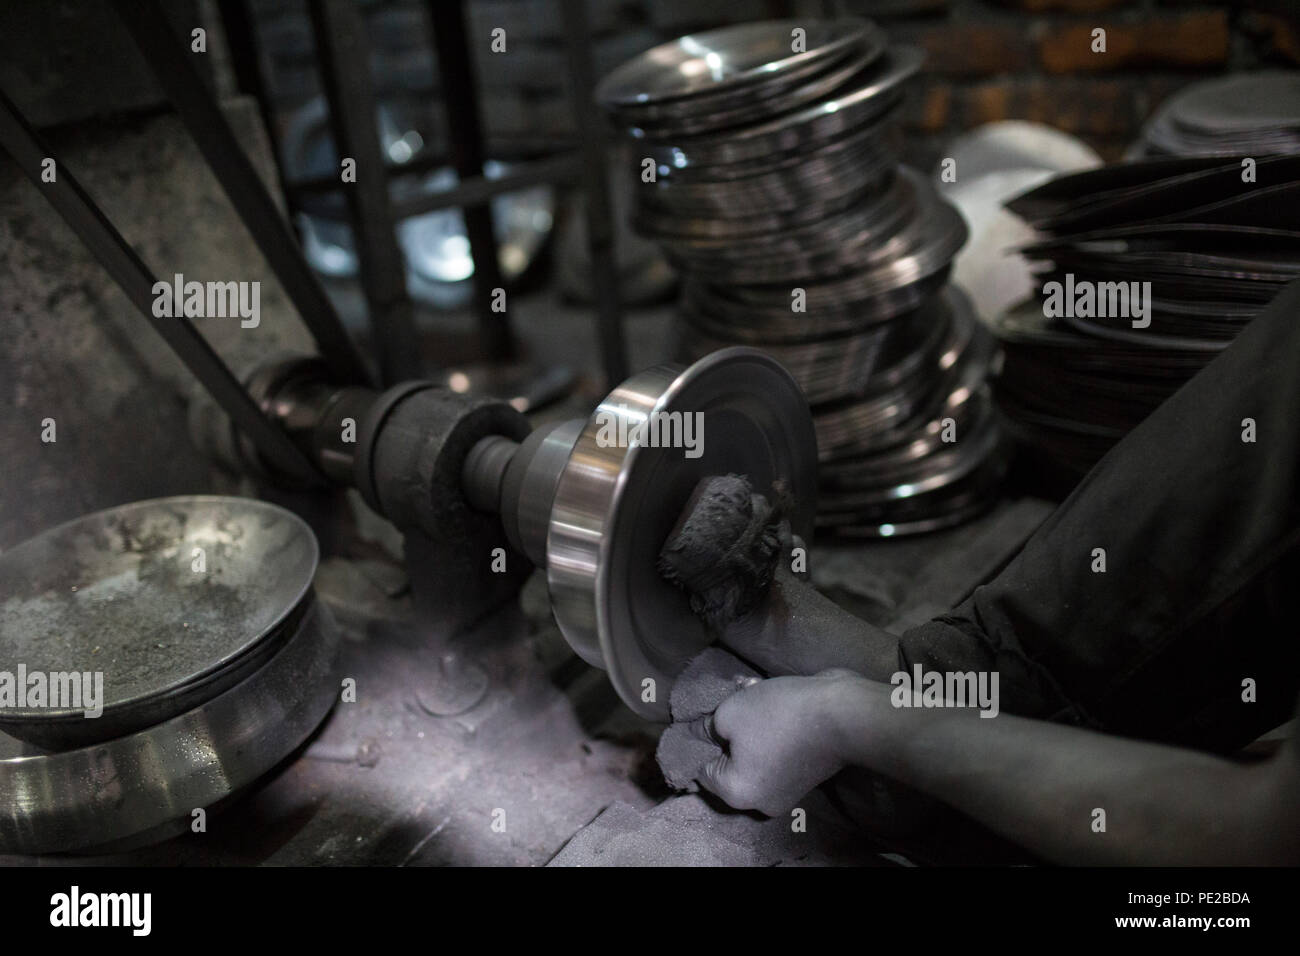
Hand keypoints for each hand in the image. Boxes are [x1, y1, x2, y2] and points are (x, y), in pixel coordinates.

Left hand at [698, 668, 880, 815]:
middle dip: (725, 731)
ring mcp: (787, 789)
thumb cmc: (777, 716)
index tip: (701, 716)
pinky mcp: (805, 772)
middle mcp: (762, 800)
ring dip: (747, 724)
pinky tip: (767, 696)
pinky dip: (769, 727)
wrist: (843, 715)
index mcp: (738, 794)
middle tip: (727, 702)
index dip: (698, 741)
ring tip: (748, 691)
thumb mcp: (729, 713)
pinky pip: (774, 750)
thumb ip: (706, 727)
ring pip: (752, 752)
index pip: (701, 771)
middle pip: (729, 763)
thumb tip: (698, 732)